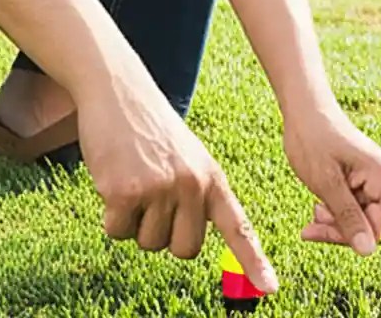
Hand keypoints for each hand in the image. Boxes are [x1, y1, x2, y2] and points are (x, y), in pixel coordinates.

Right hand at [76, 81, 279, 293]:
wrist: (119, 92)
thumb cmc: (151, 129)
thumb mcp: (188, 157)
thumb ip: (196, 195)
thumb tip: (187, 243)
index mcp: (212, 179)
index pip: (238, 227)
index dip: (253, 261)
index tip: (270, 289)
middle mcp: (192, 186)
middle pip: (184, 250)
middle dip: (165, 237)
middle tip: (151, 203)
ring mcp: (160, 189)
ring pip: (148, 243)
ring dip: (134, 223)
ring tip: (132, 182)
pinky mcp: (126, 192)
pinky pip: (118, 232)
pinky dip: (110, 216)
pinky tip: (112, 182)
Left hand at [284, 109, 380, 274]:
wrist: (305, 110)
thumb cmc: (314, 139)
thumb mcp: (326, 181)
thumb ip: (347, 216)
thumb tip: (369, 251)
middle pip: (374, 228)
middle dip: (344, 234)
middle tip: (311, 229)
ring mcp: (370, 185)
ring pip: (360, 224)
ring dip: (335, 227)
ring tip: (312, 214)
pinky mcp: (358, 186)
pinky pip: (352, 213)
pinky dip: (333, 217)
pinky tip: (316, 211)